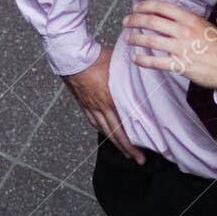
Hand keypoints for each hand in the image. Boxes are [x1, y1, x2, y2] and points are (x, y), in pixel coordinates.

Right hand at [62, 46, 143, 162]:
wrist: (71, 56)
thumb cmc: (95, 56)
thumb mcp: (118, 64)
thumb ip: (129, 74)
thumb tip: (145, 73)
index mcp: (109, 98)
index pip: (123, 126)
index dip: (131, 142)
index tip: (142, 152)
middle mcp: (99, 106)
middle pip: (114, 133)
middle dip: (127, 149)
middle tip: (138, 159)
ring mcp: (90, 106)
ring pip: (104, 130)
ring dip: (115, 142)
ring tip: (124, 152)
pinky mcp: (83, 103)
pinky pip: (93, 121)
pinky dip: (102, 130)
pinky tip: (106, 133)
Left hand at [123, 0, 216, 92]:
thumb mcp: (204, 25)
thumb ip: (186, 20)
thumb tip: (167, 16)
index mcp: (190, 18)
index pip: (161, 7)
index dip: (144, 6)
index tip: (135, 8)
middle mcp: (184, 31)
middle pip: (152, 21)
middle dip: (134, 20)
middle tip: (126, 22)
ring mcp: (181, 48)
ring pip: (150, 41)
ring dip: (135, 39)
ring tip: (128, 39)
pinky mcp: (180, 66)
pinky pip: (156, 62)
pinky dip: (142, 60)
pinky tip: (135, 58)